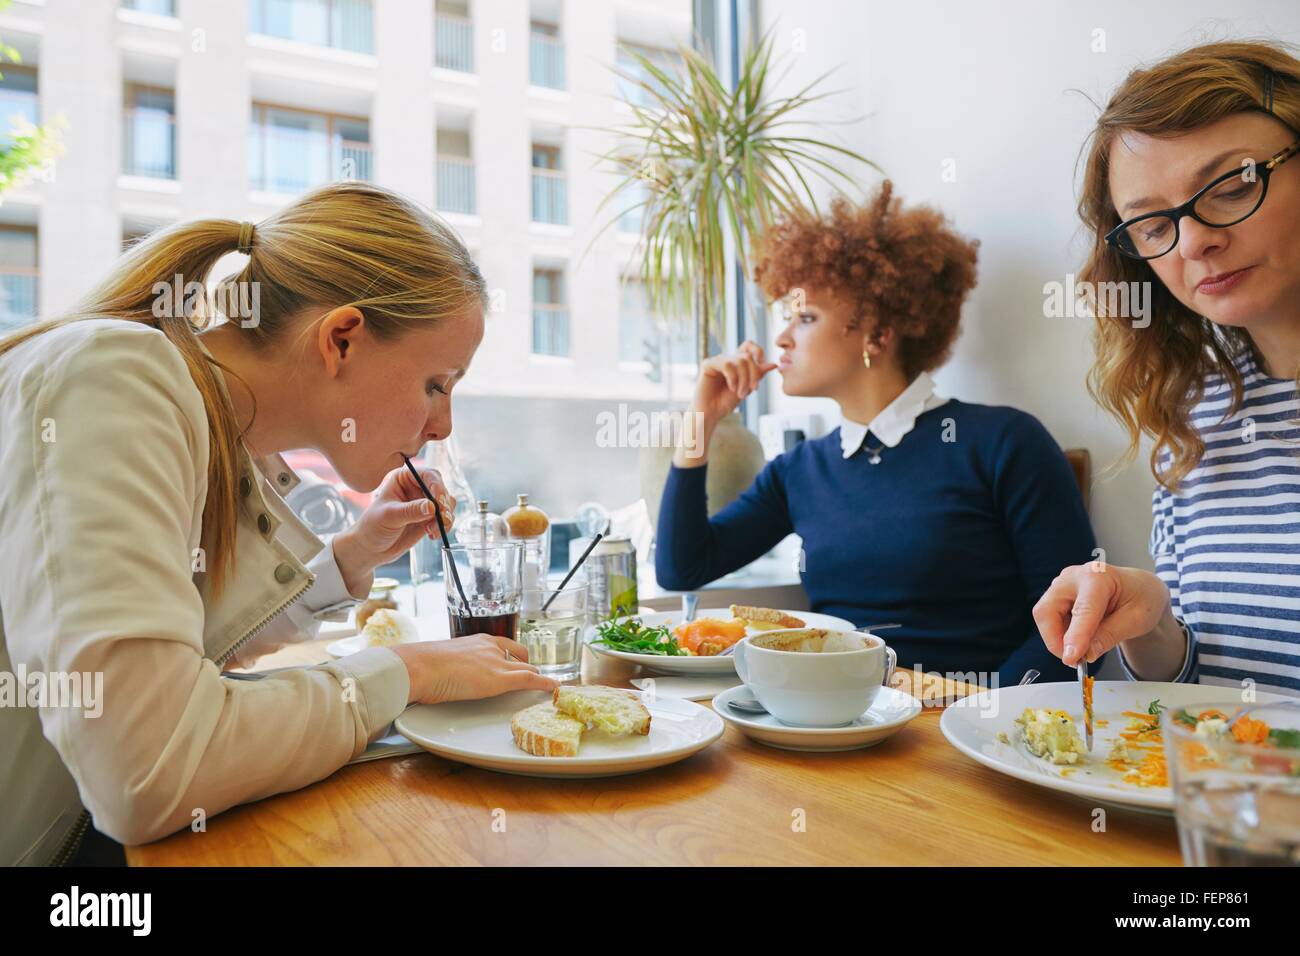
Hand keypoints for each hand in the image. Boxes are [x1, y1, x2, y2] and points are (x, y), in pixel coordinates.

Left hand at [332, 465, 455, 596]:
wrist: (371, 548)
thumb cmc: (373, 527)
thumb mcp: (389, 516)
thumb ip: (411, 511)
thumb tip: (432, 507)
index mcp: (404, 479)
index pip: (428, 476)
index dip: (437, 486)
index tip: (439, 502)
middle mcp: (417, 488)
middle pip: (441, 489)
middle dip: (444, 505)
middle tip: (441, 519)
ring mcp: (425, 504)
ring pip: (447, 504)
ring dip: (445, 518)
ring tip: (433, 531)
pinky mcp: (430, 518)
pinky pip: (446, 518)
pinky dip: (444, 527)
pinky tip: (432, 535)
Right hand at [391, 635, 558, 704]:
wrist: (420, 666)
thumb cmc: (422, 665)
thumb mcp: (440, 659)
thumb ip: (448, 664)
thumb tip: (439, 672)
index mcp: (477, 640)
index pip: (504, 645)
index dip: (513, 655)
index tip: (518, 662)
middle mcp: (491, 648)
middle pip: (519, 655)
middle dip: (527, 666)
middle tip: (531, 677)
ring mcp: (497, 663)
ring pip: (527, 669)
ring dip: (537, 677)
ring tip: (546, 686)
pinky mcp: (500, 680)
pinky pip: (530, 680)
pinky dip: (545, 684)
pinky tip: (554, 688)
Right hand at [690, 340, 777, 426]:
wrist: (711, 413)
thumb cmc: (726, 401)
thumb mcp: (747, 387)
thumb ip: (758, 374)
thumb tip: (774, 363)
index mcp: (736, 362)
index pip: (749, 346)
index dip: (759, 352)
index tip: (762, 368)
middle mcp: (727, 359)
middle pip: (748, 356)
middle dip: (754, 374)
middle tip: (752, 390)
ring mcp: (718, 360)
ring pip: (740, 360)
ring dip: (744, 379)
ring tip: (741, 394)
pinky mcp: (708, 364)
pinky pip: (727, 364)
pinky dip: (733, 378)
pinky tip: (732, 388)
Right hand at [1032, 564, 1170, 665]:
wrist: (1139, 588)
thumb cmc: (1141, 597)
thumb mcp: (1137, 620)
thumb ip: (1110, 636)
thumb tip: (1087, 654)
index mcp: (1099, 577)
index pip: (1082, 610)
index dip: (1075, 635)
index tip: (1071, 658)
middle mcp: (1074, 576)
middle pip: (1048, 610)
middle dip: (1055, 639)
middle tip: (1074, 659)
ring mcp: (1062, 584)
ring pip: (1044, 616)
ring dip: (1057, 638)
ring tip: (1082, 649)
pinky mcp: (1057, 594)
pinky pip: (1048, 618)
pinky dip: (1059, 634)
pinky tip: (1079, 638)